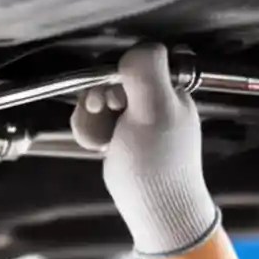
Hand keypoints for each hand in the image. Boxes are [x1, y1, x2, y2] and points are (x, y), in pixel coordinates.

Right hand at [70, 43, 218, 255]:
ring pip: (97, 102)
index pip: (131, 61)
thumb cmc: (157, 166)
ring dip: (89, 120)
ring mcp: (137, 118)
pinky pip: (97, 121)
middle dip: (95, 103)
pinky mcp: (122, 135)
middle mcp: (154, 99)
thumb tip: (136, 47)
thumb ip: (145, 73)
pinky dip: (91, 132)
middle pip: (108, 81)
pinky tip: (99, 147)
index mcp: (169, 88)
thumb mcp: (154, 112)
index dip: (112, 78)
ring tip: (101, 141)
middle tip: (104, 121)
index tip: (110, 101)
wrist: (156, 211)